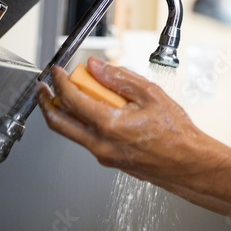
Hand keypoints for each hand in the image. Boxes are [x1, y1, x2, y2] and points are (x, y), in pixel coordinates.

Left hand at [36, 57, 216, 184]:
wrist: (187, 163)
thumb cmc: (176, 134)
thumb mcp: (152, 95)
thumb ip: (121, 79)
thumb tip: (98, 67)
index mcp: (110, 125)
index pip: (72, 99)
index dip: (60, 82)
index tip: (57, 71)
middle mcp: (100, 144)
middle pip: (59, 122)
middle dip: (46, 102)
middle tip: (43, 88)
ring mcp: (102, 155)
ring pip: (70, 133)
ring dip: (63, 113)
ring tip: (69, 96)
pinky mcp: (108, 160)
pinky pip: (86, 140)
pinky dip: (82, 123)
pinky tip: (95, 112)